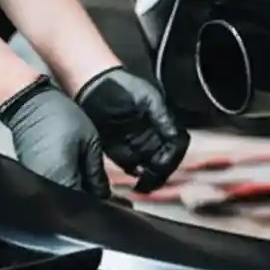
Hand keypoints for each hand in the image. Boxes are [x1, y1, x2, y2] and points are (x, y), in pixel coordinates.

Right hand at [0, 75, 110, 196]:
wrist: (28, 105)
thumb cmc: (57, 118)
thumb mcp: (89, 143)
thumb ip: (97, 173)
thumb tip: (105, 195)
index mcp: (62, 180)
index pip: (86, 207)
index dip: (103, 209)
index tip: (120, 205)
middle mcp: (45, 187)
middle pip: (73, 207)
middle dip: (93, 205)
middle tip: (114, 199)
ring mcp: (37, 183)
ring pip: (64, 200)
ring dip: (81, 197)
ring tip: (97, 188)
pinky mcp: (33, 177)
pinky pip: (54, 190)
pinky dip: (69, 188)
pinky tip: (81, 181)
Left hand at [75, 67, 189, 191]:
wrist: (93, 85)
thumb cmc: (122, 86)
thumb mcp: (148, 98)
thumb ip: (162, 118)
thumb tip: (175, 137)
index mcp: (162, 123)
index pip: (176, 145)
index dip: (173, 157)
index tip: (163, 164)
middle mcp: (152, 135)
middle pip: (165, 160)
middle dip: (161, 173)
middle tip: (153, 181)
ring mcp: (136, 143)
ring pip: (150, 166)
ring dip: (150, 177)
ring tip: (144, 185)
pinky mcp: (118, 149)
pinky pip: (130, 165)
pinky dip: (134, 172)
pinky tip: (135, 175)